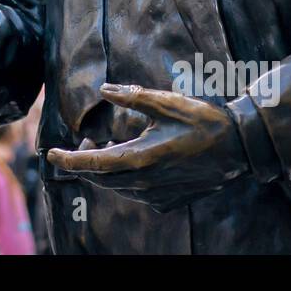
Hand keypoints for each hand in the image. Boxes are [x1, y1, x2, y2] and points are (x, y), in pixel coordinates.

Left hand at [46, 83, 249, 211]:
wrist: (241, 148)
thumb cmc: (203, 121)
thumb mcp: (166, 101)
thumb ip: (132, 96)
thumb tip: (103, 90)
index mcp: (139, 158)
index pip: (92, 164)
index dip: (67, 161)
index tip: (50, 155)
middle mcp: (144, 182)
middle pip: (101, 178)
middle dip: (85, 162)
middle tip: (84, 142)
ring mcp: (157, 195)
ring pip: (117, 188)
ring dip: (106, 170)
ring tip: (105, 148)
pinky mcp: (169, 201)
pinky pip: (137, 194)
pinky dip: (127, 180)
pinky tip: (135, 163)